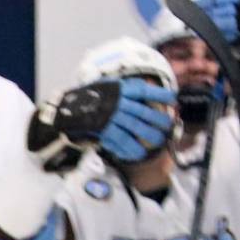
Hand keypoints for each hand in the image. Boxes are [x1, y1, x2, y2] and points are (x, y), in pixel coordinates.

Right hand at [28, 79, 174, 169]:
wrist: (66, 110)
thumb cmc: (88, 97)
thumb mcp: (107, 85)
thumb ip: (124, 89)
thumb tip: (146, 88)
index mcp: (120, 89)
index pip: (145, 91)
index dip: (161, 95)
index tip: (173, 98)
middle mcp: (117, 102)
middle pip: (144, 112)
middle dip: (159, 120)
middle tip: (168, 125)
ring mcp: (111, 117)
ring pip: (136, 128)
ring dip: (150, 136)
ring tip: (159, 141)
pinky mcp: (104, 131)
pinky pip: (121, 141)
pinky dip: (131, 148)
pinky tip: (138, 153)